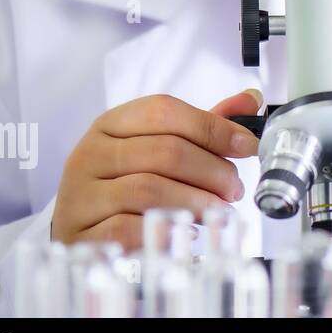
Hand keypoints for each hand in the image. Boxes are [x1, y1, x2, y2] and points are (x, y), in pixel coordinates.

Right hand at [52, 90, 261, 247]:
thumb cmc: (126, 180)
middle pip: (164, 151)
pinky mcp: (81, 232)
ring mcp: (82, 194)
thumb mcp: (158, 144)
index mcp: (111, 123)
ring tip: (219, 210)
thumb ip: (203, 124)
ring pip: (149, 190)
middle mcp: (91, 153)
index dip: (213, 127)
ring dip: (197, 201)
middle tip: (234, 188)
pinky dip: (165, 229)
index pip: (164, 111)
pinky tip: (186, 231)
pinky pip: (129, 228)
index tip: (247, 146)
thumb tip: (250, 100)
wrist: (81, 225)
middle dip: (212, 170)